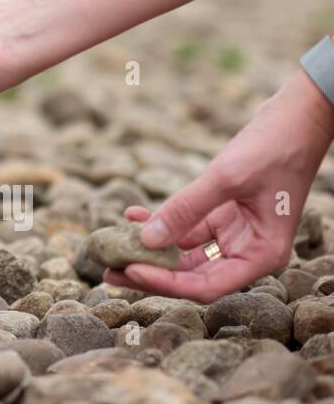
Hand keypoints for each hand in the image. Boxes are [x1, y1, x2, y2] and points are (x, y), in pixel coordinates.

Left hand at [101, 70, 333, 302]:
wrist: (296, 118)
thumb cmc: (274, 148)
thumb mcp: (226, 177)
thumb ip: (186, 209)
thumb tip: (147, 240)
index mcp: (261, 254)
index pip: (207, 285)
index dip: (166, 282)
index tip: (131, 270)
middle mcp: (248, 251)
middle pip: (192, 275)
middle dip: (150, 272)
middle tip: (108, 272)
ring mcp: (235, 234)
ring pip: (185, 253)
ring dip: (149, 249)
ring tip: (110, 247)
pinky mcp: (223, 215)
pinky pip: (186, 228)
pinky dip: (160, 222)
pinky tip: (133, 213)